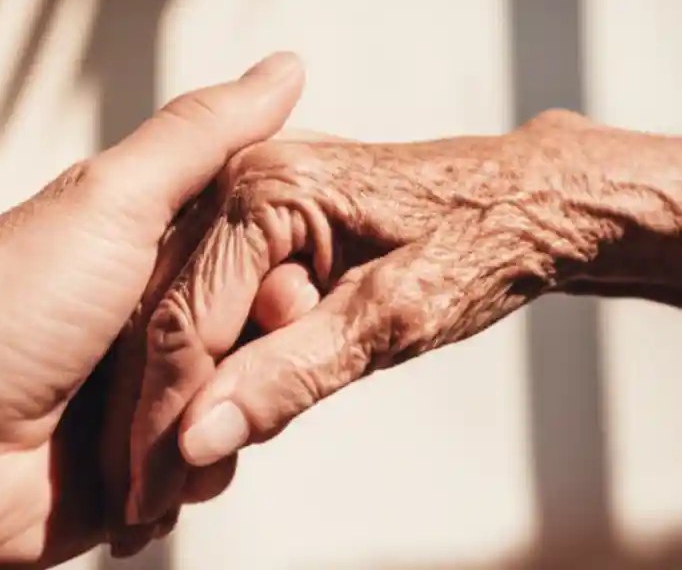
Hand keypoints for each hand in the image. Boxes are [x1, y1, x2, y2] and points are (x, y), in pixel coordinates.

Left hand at [0, 53, 302, 565]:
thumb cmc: (0, 318)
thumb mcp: (110, 201)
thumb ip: (200, 137)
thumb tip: (285, 66)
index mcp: (143, 242)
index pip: (259, 246)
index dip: (283, 274)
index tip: (284, 293)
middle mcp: (149, 313)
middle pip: (260, 330)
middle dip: (259, 356)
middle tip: (227, 368)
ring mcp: (145, 392)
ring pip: (246, 402)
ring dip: (223, 422)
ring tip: (171, 432)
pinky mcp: (140, 466)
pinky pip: (209, 466)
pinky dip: (193, 474)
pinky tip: (156, 476)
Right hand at [126, 111, 603, 520]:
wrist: (532, 201)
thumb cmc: (482, 245)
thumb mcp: (392, 320)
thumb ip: (291, 376)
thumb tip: (200, 437)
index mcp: (265, 187)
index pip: (184, 320)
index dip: (161, 417)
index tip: (150, 496)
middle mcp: (240, 176)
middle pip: (168, 315)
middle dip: (161, 413)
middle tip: (158, 504)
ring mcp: (248, 193)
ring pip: (183, 311)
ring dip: (185, 396)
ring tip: (183, 480)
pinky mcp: (263, 219)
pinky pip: (215, 299)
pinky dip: (217, 365)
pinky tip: (224, 419)